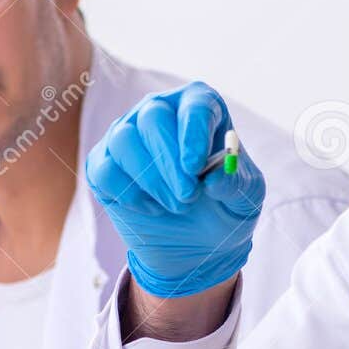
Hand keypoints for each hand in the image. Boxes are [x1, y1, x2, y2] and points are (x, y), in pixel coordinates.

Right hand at [85, 82, 264, 297]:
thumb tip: (215, 177)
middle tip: (187, 196)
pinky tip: (152, 208)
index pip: (195, 105)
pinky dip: (128, 195)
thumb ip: (235, 184)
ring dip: (151, 179)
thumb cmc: (224, 207)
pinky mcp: (103, 163)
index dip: (193, 132)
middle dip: (169, 162)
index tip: (195, 166)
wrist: (196, 242)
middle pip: (152, 118)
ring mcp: (127, 134)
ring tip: (176, 206)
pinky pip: (104, 170)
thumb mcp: (245, 199)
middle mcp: (160, 112)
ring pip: (124, 141)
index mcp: (200, 108)